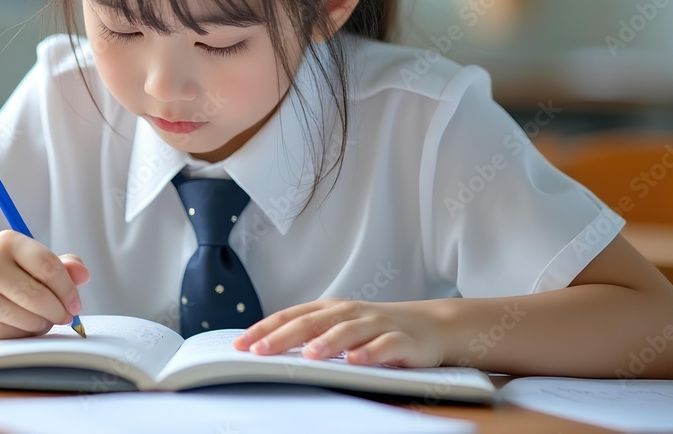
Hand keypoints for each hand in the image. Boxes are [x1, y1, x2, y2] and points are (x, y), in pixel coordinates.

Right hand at [0, 230, 89, 338]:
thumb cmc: (15, 273)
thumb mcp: (38, 261)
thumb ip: (65, 266)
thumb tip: (83, 274)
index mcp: (7, 242)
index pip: (48, 266)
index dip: (68, 288)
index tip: (76, 304)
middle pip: (39, 296)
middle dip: (60, 310)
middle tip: (67, 316)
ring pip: (30, 318)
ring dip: (46, 322)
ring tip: (45, 316)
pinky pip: (18, 333)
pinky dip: (30, 331)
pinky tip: (26, 322)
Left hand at [231, 298, 449, 367]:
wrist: (432, 325)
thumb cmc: (377, 329)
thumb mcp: (342, 328)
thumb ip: (312, 336)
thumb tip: (268, 349)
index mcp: (331, 310)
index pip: (293, 316)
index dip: (266, 329)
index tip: (240, 344)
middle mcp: (351, 312)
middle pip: (314, 322)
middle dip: (284, 336)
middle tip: (260, 351)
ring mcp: (378, 324)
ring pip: (349, 330)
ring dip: (328, 342)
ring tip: (308, 356)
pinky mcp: (404, 341)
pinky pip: (386, 346)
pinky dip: (370, 352)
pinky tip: (356, 361)